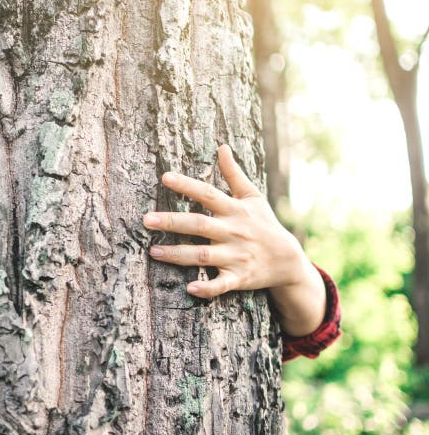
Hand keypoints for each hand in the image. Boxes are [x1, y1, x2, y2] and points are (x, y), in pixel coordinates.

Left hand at [142, 144, 325, 335]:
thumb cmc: (264, 224)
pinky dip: (207, 288)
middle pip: (200, 225)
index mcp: (235, 210)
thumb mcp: (253, 197)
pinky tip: (189, 288)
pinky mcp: (239, 278)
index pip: (208, 194)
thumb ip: (233, 174)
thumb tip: (221, 146)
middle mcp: (234, 232)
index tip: (165, 177)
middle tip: (146, 219)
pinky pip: (221, 284)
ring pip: (204, 256)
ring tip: (153, 252)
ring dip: (178, 255)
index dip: (187, 185)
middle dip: (172, 222)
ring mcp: (236, 256)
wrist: (289, 260)